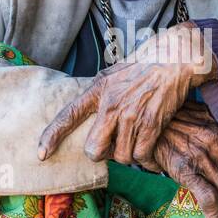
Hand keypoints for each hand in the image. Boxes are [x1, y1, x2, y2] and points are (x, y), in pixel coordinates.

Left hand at [38, 24, 213, 164]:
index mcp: (98, 89)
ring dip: (128, 156)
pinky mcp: (151, 124)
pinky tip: (150, 153)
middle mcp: (111, 104)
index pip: (68, 116)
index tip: (41, 154)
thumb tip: (88, 112)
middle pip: (94, 150)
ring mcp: (131, 115)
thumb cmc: (145, 64)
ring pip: (121, 156)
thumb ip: (100, 93)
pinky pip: (142, 156)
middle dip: (102, 154)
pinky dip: (146, 160)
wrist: (175, 57)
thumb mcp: (113, 73)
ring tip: (136, 145)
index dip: (52, 137)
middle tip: (112, 147)